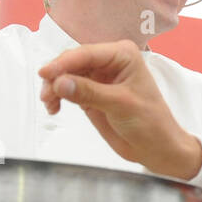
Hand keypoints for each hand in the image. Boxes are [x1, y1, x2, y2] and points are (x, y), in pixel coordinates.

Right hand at [38, 41, 201, 179]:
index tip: (46, 74)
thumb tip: (60, 83)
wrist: (156, 147)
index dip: (64, 63)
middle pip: (72, 61)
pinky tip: (55, 107)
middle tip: (47, 95)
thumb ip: (89, 92)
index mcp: (122, 54)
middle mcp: (109, 62)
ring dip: (54, 87)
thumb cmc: (151, 122)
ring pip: (66, 75)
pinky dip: (57, 96)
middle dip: (56, 76)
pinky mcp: (90, 94)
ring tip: (50, 104)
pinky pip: (67, 89)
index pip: (86, 53)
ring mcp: (98, 78)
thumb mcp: (120, 105)